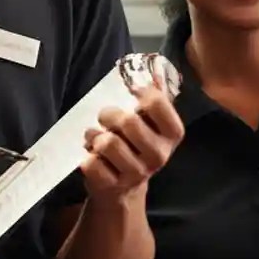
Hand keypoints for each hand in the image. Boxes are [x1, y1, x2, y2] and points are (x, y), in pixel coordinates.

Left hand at [81, 75, 184, 199]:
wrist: (124, 189)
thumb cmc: (135, 145)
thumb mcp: (150, 123)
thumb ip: (153, 97)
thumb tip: (152, 69)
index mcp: (172, 134)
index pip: (156, 103)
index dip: (139, 92)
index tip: (130, 93)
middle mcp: (159, 155)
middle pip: (128, 121)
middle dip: (109, 115)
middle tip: (105, 119)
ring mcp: (137, 173)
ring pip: (108, 142)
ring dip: (95, 136)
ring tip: (97, 139)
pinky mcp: (113, 186)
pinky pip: (91, 163)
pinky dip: (86, 156)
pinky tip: (92, 156)